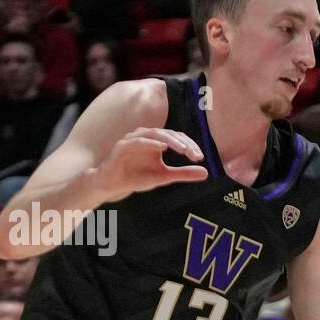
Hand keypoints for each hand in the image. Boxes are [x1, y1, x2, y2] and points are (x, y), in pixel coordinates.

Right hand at [91, 127, 208, 202]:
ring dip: (170, 140)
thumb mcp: (164, 176)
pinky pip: (137, 141)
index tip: (200, 157)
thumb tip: (206, 173)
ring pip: (155, 134)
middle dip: (184, 144)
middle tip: (196, 155)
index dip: (190, 146)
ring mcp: (134, 139)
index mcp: (157, 141)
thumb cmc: (137, 177)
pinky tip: (162, 147)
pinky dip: (150, 143)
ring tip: (183, 149)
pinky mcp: (122, 146)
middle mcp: (146, 136)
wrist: (113, 185)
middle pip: (169, 134)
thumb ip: (183, 173)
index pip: (177, 138)